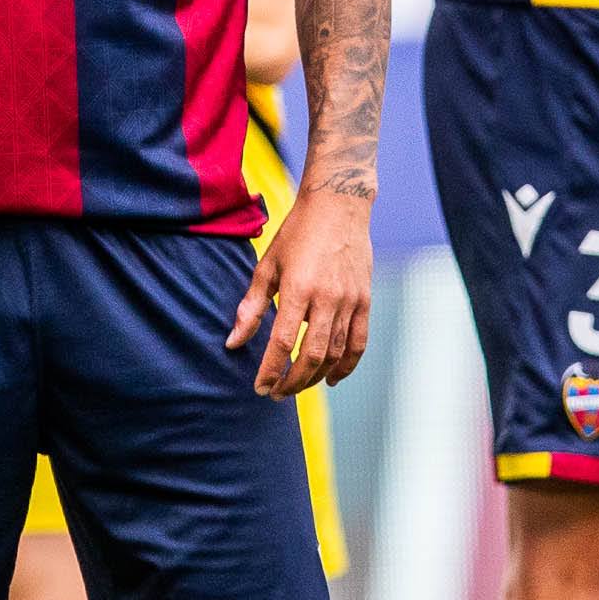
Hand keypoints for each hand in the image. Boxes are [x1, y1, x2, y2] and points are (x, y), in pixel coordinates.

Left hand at [232, 190, 372, 394]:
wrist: (338, 205)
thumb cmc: (297, 233)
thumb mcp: (267, 265)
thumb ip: (251, 307)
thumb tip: (233, 342)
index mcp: (299, 288)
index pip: (283, 342)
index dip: (270, 370)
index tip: (260, 388)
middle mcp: (327, 298)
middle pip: (311, 355)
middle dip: (292, 381)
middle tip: (276, 394)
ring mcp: (350, 300)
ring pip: (335, 353)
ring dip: (315, 376)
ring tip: (296, 386)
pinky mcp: (364, 300)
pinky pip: (358, 342)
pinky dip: (347, 365)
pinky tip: (332, 378)